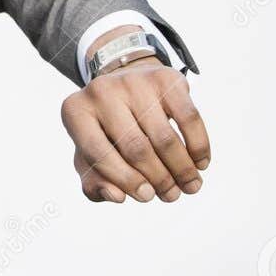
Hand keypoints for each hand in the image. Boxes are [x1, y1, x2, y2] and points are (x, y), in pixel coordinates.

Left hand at [60, 50, 210, 203]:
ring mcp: (132, 82)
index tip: (146, 197)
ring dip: (182, 169)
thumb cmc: (107, 130)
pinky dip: (198, 146)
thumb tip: (116, 197)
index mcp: (75, 112)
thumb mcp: (90, 155)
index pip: (97, 152)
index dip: (124, 180)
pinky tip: (200, 163)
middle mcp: (100, 91)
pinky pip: (188, 118)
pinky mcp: (164, 78)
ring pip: (164, 137)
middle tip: (172, 196)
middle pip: (136, 147)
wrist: (125, 85)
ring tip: (190, 186)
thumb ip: (95, 183)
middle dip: (159, 180)